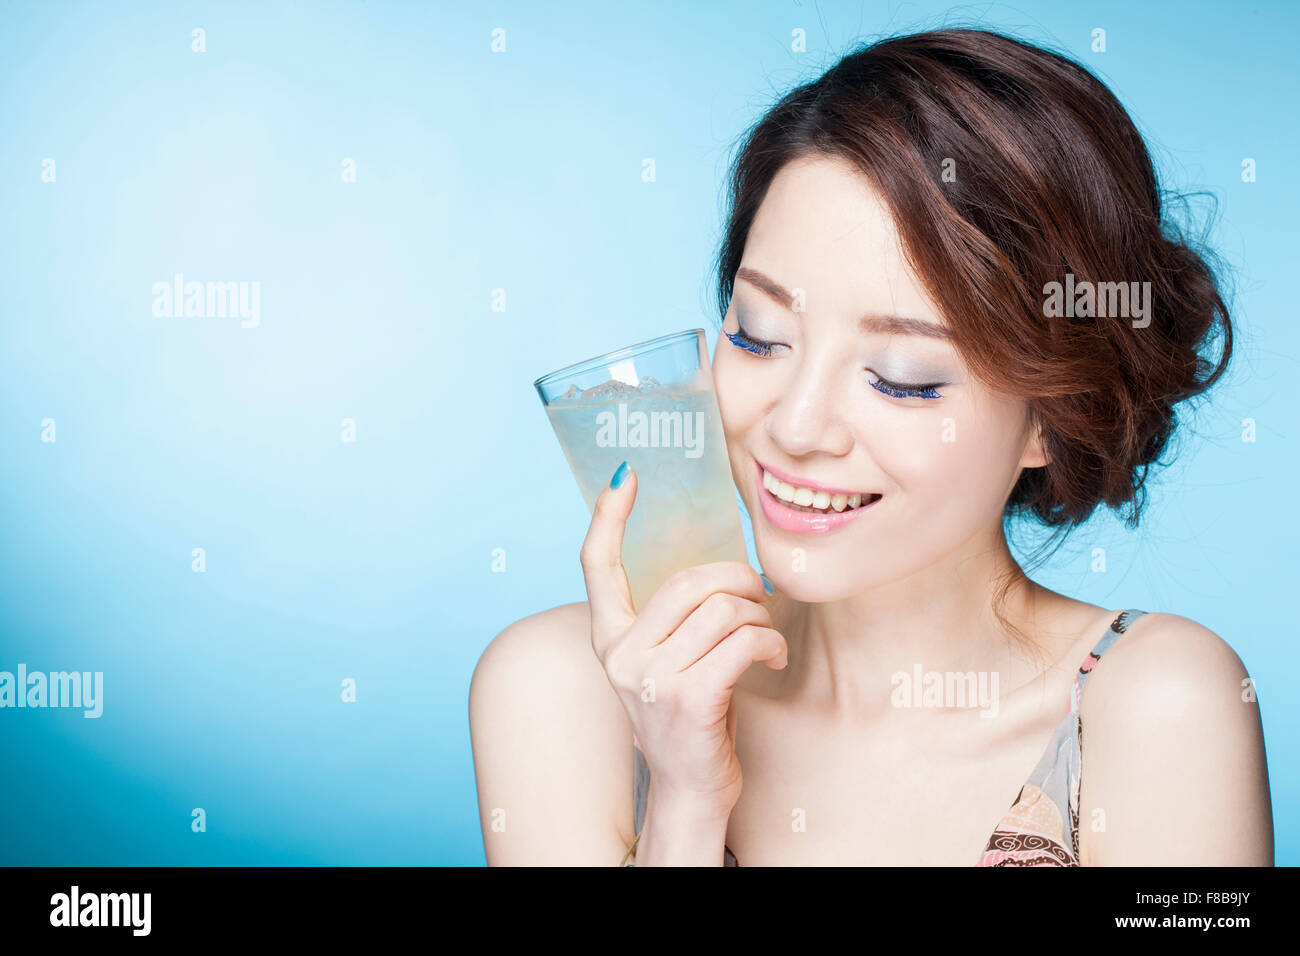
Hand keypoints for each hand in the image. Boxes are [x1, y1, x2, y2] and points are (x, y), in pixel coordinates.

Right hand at [580, 461, 787, 821]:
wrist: (691, 791)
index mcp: (609, 639)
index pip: (596, 564)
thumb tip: (718, 563)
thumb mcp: (667, 660)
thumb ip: (673, 616)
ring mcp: (649, 679)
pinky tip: (773, 657)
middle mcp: (620, 656)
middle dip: (738, 579)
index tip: (626, 476)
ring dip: (760, 616)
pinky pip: (742, 642)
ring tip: (767, 635)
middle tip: (758, 596)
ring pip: (722, 609)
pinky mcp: (687, 699)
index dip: (608, 516)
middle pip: (687, 580)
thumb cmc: (690, 715)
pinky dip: (769, 642)